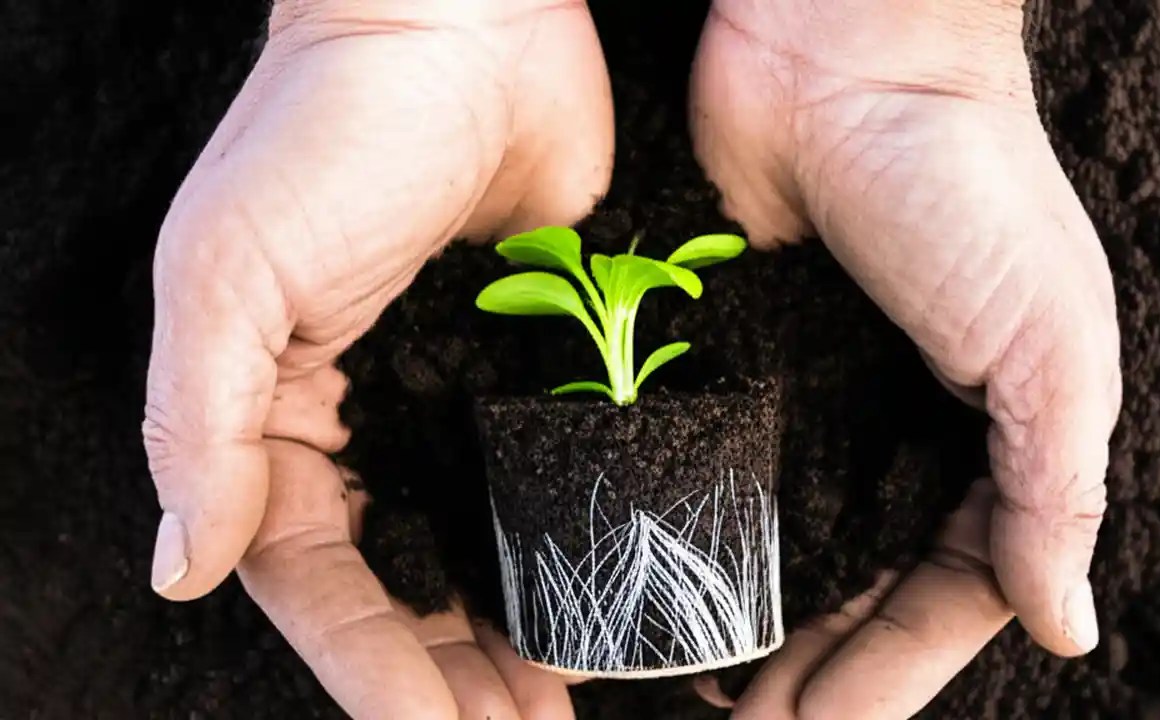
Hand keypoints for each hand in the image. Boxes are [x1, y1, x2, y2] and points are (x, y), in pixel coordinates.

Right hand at [141, 0, 611, 715]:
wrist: (461, 24)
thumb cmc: (325, 130)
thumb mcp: (226, 275)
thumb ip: (199, 424)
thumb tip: (181, 566)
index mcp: (276, 414)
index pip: (313, 575)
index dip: (369, 665)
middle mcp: (367, 419)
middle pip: (406, 578)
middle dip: (451, 670)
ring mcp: (455, 395)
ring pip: (484, 543)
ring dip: (517, 628)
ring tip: (566, 702)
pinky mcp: (536, 360)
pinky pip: (553, 472)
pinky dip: (575, 539)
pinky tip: (611, 591)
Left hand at [690, 0, 1120, 716]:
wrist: (843, 52)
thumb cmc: (966, 184)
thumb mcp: (1050, 343)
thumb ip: (1055, 489)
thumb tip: (1066, 626)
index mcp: (993, 437)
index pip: (949, 593)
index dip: (889, 673)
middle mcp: (903, 428)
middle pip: (859, 580)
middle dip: (814, 664)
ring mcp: (818, 396)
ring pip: (786, 535)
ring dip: (751, 610)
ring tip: (698, 680)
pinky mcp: (744, 355)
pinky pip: (723, 462)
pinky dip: (700, 522)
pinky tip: (662, 572)